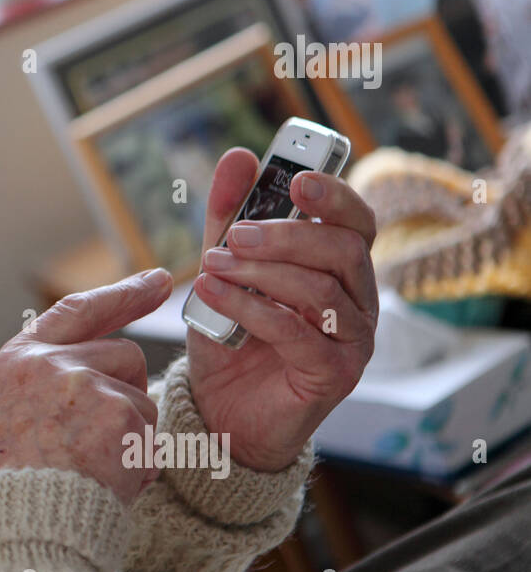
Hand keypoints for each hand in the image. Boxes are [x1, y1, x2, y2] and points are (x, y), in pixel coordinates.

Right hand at [0, 270, 173, 504]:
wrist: (14, 530)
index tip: (161, 279)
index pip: (78, 311)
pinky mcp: (115, 412)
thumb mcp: (10, 417)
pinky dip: (139, 466)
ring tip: (93, 468)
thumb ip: (49, 382)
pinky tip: (106, 483)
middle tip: (104, 442)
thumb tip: (115, 364)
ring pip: (142, 395)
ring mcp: (80, 384)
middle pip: (123, 355)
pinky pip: (152, 435)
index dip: (123, 294)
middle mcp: (46, 362)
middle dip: (129, 394)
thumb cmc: (12, 488)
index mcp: (17, 360)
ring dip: (133, 434)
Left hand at [188, 148, 378, 471]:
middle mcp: (358, 302)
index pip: (358, 220)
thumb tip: (238, 157)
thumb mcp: (222, 270)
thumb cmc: (231, 338)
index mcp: (340, 270)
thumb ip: (229, 218)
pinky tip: (213, 297)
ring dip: (261, 272)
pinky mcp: (334, 376)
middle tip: (233, 236)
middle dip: (286, 235)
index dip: (334, 195)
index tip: (297, 178)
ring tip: (212, 267)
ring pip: (320, 290)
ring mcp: (352, 342)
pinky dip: (252, 309)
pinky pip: (298, 333)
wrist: (222, 413)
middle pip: (344, 250)